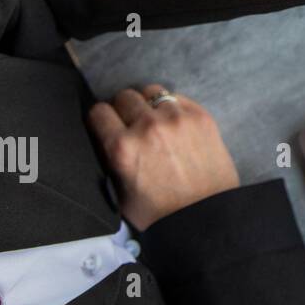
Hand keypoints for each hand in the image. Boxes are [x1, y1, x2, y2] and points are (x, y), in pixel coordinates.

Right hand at [88, 85, 239, 230]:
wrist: (205, 213)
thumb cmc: (160, 211)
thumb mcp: (119, 193)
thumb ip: (111, 161)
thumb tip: (106, 140)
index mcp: (122, 148)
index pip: (99, 112)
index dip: (101, 119)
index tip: (106, 124)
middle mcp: (147, 127)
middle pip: (124, 96)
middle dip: (123, 110)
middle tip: (131, 124)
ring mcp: (176, 118)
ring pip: (151, 91)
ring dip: (148, 104)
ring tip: (153, 120)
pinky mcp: (200, 116)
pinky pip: (177, 97)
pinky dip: (171, 106)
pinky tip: (174, 122)